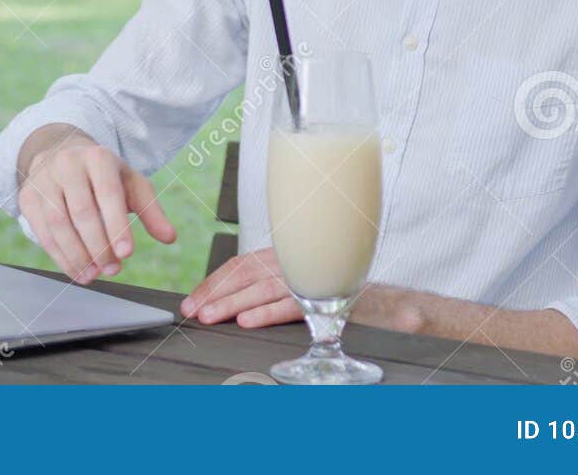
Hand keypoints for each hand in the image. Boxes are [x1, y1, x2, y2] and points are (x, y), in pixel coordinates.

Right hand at [16, 125, 175, 283]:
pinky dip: (60, 257)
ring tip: (94, 275)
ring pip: (59, 224)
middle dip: (99, 247)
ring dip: (77, 256)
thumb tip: (169, 238)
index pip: (108, 194)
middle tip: (113, 270)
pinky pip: (43, 233)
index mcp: (98, 158)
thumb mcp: (130, 183)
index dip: (117, 226)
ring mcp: (44, 181)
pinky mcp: (28, 198)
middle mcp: (67, 165)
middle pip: (82, 212)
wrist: (59, 154)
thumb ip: (151, 210)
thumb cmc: (102, 174)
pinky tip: (76, 271)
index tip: (127, 254)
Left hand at [181, 248, 425, 331]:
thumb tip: (231, 304)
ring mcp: (307, 276)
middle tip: (192, 311)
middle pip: (245, 275)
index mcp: (282, 256)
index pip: (240, 264)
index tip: (193, 300)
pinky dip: (267, 312)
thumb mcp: (297, 283)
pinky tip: (247, 321)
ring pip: (262, 289)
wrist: (385, 300)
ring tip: (210, 316)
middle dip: (216, 293)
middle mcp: (292, 261)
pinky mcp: (323, 296)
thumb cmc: (334, 290)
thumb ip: (269, 288)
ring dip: (233, 303)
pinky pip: (290, 304)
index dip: (215, 281)